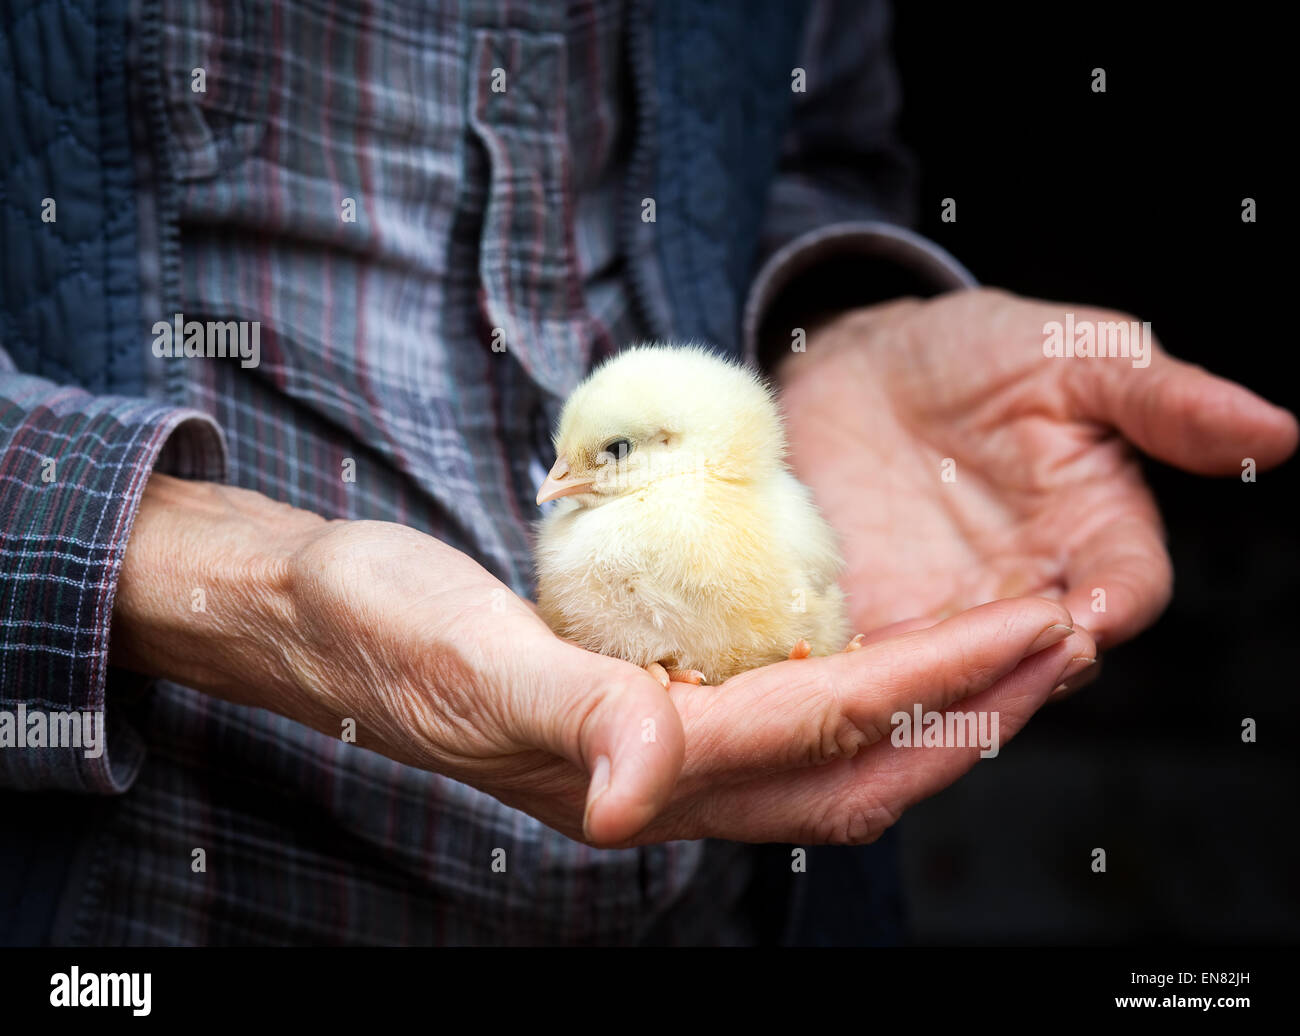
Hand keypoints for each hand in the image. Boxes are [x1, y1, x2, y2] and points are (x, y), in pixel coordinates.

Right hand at [112, 474, 1092, 846]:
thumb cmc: (377, 627)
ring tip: (1013, 646)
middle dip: (971, 711)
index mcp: (633, 761)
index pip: (821, 726)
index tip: (1030, 623)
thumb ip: (564, 715)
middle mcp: (662, 775)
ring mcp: (658, 751)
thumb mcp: (463, 654)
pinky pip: (786, 721)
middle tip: (1066, 638)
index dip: (934, 678)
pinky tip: (896, 648)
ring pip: (832, 755)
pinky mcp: (646, 715)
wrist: (318, 621)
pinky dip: (865, 688)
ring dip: (934, 705)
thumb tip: (634, 795)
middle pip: (856, 768)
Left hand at [776, 288, 1297, 661]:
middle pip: (1044, 657)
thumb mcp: (1074, 354)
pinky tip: (839, 667)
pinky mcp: (872, 619)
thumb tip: (1276, 432)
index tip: (1092, 614)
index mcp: (1095, 531)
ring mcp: (946, 612)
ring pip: (959, 678)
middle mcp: (1027, 588)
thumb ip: (1162, 399)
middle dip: (1022, 663)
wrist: (861, 366)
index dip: (1117, 606)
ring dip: (941, 682)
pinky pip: (873, 664)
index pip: (1129, 588)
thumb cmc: (977, 355)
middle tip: (991, 653)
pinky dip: (861, 672)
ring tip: (911, 671)